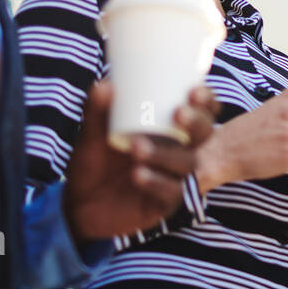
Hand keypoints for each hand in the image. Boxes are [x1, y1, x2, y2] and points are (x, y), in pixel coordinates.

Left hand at [62, 82, 219, 241]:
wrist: (81, 203)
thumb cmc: (95, 161)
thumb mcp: (93, 133)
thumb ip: (96, 110)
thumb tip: (105, 85)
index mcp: (172, 129)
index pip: (202, 111)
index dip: (206, 101)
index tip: (193, 92)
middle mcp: (181, 151)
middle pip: (205, 134)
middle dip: (196, 123)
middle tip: (177, 114)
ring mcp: (176, 178)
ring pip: (187, 163)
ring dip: (166, 153)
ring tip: (137, 148)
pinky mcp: (166, 204)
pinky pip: (171, 193)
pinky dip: (156, 182)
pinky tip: (137, 174)